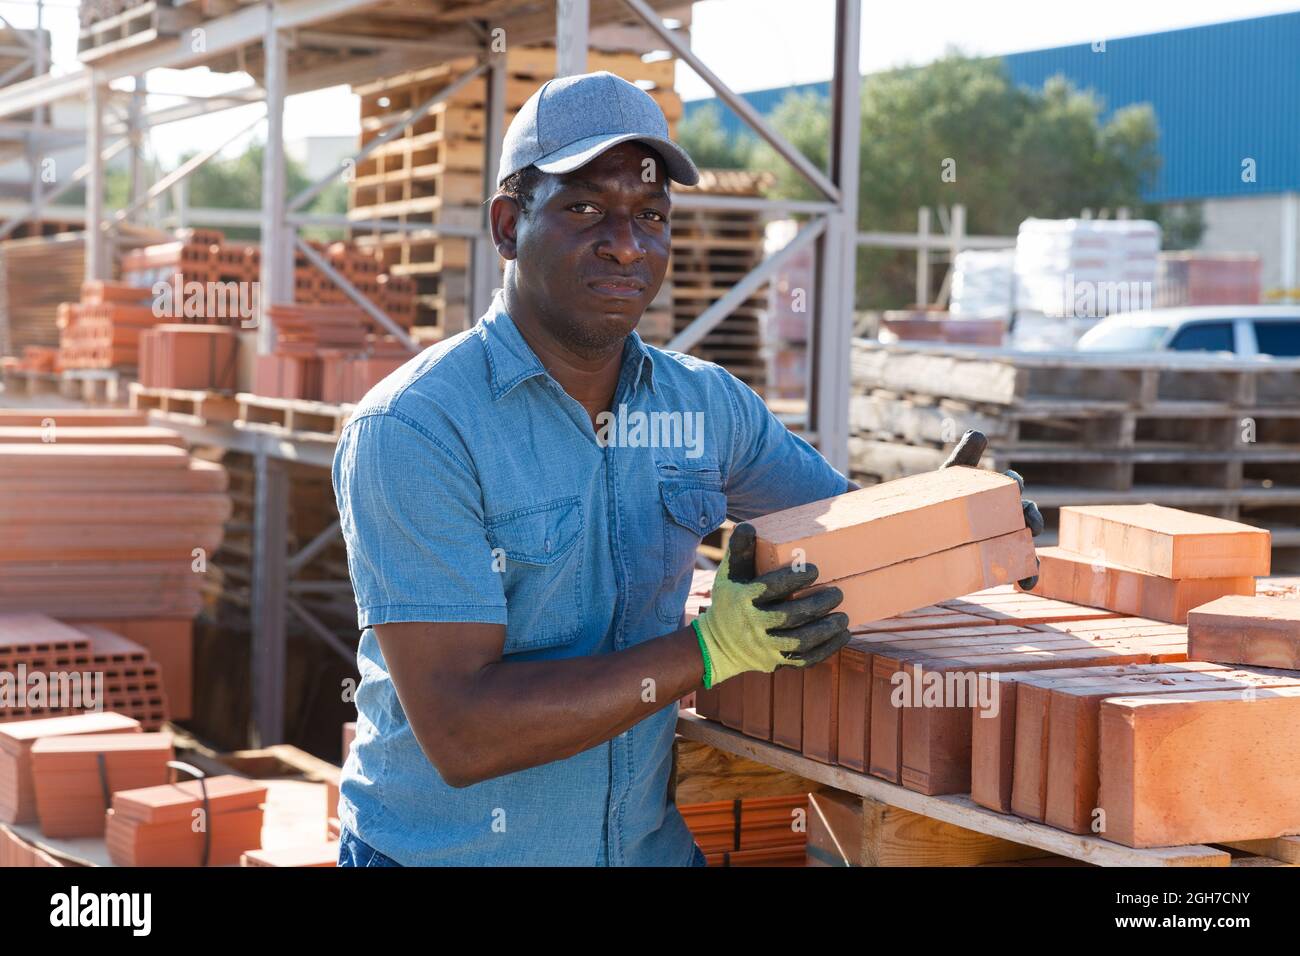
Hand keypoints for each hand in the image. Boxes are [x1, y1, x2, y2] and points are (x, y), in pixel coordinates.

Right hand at [693, 523, 850, 687]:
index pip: (770, 589)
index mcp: (742, 599)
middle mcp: (752, 625)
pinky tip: (842, 635)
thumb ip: (740, 550)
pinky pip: (804, 660)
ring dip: (825, 630)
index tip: (815, 570)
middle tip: (838, 593)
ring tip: (843, 616)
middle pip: (789, 617)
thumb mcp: (729, 575)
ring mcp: (764, 647)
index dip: (794, 579)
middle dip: (817, 605)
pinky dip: (827, 649)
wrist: (717, 645)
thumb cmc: (730, 601)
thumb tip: (749, 526)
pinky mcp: (775, 662)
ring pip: (799, 642)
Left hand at [941, 429, 1044, 588]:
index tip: (1014, 486)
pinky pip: (1022, 566)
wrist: (918, 542)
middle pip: (1026, 509)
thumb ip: (963, 459)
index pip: (1010, 482)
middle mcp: (1002, 512)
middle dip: (1031, 514)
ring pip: (1027, 537)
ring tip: (1029, 547)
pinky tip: (1025, 583)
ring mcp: (1002, 536)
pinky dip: (1029, 574)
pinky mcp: (999, 559)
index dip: (1013, 483)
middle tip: (1027, 520)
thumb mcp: (946, 484)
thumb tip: (979, 432)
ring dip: (1032, 544)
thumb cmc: (936, 506)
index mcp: (992, 492)